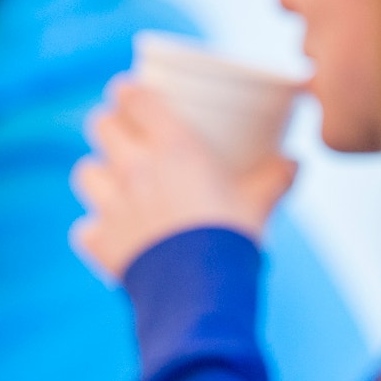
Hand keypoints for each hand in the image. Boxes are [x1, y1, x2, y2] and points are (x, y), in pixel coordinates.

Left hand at [69, 77, 298, 280]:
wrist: (200, 289)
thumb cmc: (232, 236)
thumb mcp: (260, 203)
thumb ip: (275, 178)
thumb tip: (294, 163)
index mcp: (172, 146)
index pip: (134, 98)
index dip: (127, 91)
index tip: (128, 91)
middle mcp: (133, 167)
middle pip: (101, 126)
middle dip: (110, 125)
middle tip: (124, 134)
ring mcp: (111, 204)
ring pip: (86, 172)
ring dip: (99, 174)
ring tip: (115, 183)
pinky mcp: (100, 241)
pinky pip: (86, 229)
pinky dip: (96, 231)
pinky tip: (112, 236)